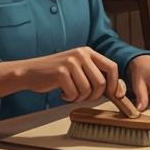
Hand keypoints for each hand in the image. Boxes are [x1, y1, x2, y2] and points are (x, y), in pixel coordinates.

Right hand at [0, 47, 118, 102]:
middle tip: (83, 97)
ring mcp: (70, 62)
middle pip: (100, 82)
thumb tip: (118, 90)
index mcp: (88, 52)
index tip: (115, 95)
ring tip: (71, 93)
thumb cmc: (57, 73)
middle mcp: (81, 54)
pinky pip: (74, 93)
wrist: (30, 72)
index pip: (111, 67)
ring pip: (87, 90)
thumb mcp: (79, 68)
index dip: (115, 83)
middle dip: (94, 95)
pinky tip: (62, 93)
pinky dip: (69, 98)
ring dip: (79, 97)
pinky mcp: (61, 72)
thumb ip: (96, 74)